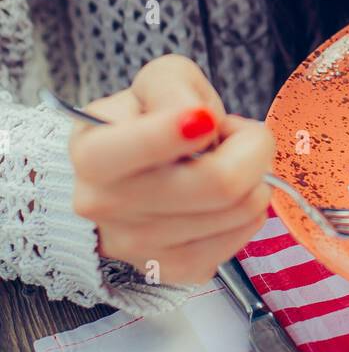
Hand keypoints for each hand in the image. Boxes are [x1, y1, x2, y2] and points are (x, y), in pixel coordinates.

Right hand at [69, 54, 274, 285]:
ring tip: (226, 162)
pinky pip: (243, 236)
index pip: (144, 147)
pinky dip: (248, 209)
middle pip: (219, 182)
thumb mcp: (156, 82)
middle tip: (240, 134)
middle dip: (251, 147)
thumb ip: (174, 89)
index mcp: (93, 154)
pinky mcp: (174, 270)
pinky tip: (224, 195)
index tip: (207, 119)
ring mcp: (139, 246)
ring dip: (253, 177)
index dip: (185, 129)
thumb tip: (201, 124)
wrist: (128, 174)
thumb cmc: (147, 119)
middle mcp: (107, 207)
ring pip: (242, 210)